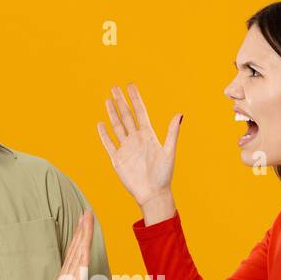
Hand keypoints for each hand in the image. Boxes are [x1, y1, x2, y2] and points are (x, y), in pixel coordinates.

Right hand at [19, 209, 92, 279]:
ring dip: (82, 239)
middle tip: (86, 212)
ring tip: (86, 222)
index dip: (79, 237)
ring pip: (77, 258)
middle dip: (82, 231)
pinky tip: (85, 252)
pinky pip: (76, 278)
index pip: (73, 254)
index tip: (83, 221)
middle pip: (75, 250)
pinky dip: (81, 263)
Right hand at [97, 83, 182, 211]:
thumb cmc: (164, 175)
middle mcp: (136, 139)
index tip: (130, 85)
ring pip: (117, 126)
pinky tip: (101, 124)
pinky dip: (104, 134)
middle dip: (120, 101)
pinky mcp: (117, 159)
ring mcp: (126, 148)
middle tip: (115, 87)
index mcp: (148, 135)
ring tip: (108, 100)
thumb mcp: (169, 152)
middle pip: (126, 116)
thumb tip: (179, 114)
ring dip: (112, 113)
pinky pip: (109, 143)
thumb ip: (172, 132)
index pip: (140, 112)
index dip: (135, 99)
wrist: (153, 194)